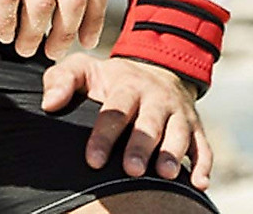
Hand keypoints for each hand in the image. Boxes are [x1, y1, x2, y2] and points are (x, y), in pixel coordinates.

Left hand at [41, 55, 211, 189]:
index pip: (114, 110)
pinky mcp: (196, 128)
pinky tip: (199, 183)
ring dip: (173, 153)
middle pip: (148, 123)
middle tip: (131, 170)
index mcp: (126, 84)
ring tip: (164, 174)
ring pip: (178, 133)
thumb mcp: (84, 69)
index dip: (104, 135)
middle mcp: (155, 98)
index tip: (93, 160)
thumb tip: (48, 103)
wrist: (156, 72)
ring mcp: (178, 113)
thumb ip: (62, 79)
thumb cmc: (110, 80)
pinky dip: (204, 165)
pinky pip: (204, 146)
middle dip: (141, 146)